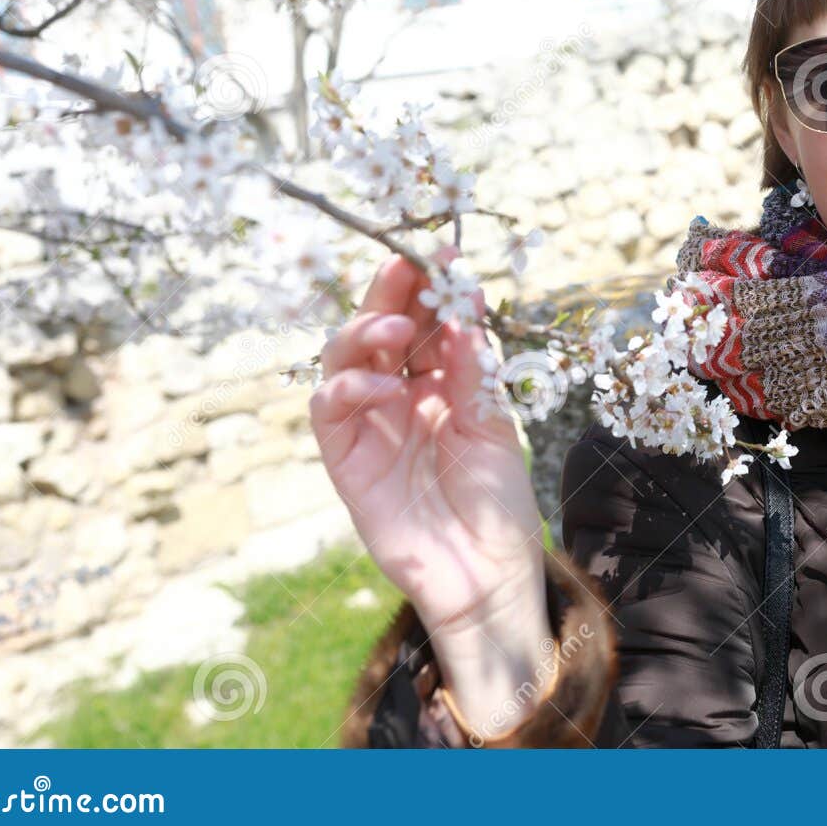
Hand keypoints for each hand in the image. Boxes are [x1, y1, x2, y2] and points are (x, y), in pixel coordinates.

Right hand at [310, 245, 546, 639]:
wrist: (486, 572)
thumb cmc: (498, 499)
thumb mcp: (495, 423)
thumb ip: (474, 368)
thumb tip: (465, 305)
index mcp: (441, 379)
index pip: (425, 320)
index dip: (428, 286)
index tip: (443, 253)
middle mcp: (400, 393)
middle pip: (379, 327)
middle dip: (389, 292)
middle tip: (405, 266)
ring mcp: (370, 423)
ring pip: (343, 358)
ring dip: (364, 333)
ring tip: (396, 332)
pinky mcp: (346, 459)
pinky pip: (328, 410)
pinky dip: (346, 387)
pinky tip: (378, 384)